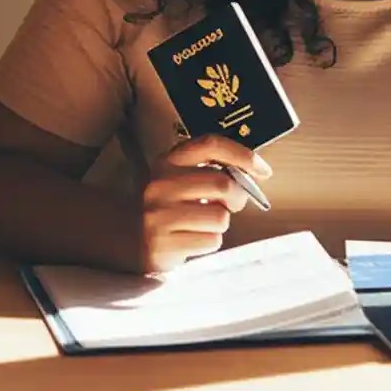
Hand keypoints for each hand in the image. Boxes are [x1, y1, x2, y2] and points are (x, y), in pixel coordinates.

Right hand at [139, 134, 271, 272]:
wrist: (128, 237)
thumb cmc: (170, 206)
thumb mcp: (181, 178)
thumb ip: (212, 169)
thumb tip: (254, 172)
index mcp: (167, 162)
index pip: (210, 145)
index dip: (243, 155)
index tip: (262, 170)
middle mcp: (160, 185)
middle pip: (222, 184)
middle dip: (237, 197)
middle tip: (231, 204)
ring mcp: (158, 216)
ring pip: (220, 217)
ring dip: (220, 222)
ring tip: (204, 223)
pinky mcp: (163, 245)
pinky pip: (211, 241)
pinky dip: (209, 241)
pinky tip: (193, 238)